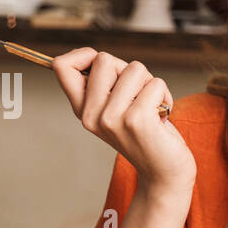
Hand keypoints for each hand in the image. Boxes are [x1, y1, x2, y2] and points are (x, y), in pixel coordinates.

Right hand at [51, 48, 194, 195]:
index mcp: (82, 110)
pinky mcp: (136, 120)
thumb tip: (96, 56)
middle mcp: (91, 115)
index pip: (62, 66)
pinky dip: (165, 95)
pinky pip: (155, 84)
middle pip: (103, 59)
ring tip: (152, 108)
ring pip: (134, 68)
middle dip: (127, 69)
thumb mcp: (116, 110)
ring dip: (151, 84)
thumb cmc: (146, 135)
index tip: (108, 68)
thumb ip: (105, 86)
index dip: (84, 54)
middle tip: (139, 96)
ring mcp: (111, 118)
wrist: (164, 173)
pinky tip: (162, 117)